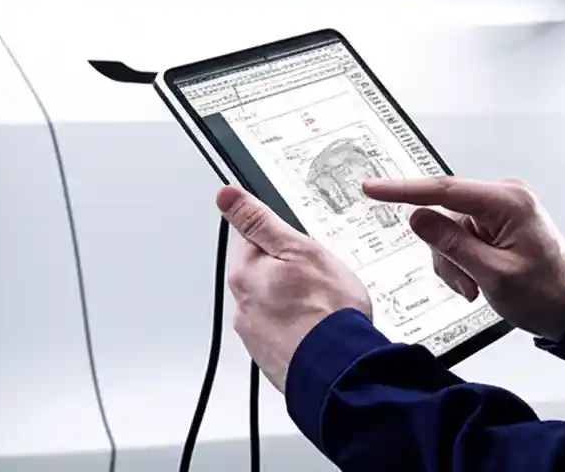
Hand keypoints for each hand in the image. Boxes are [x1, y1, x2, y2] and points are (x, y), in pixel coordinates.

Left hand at [217, 186, 372, 391]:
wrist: (338, 369)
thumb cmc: (326, 310)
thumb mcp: (299, 249)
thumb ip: (260, 222)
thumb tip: (226, 195)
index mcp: (246, 272)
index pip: (252, 238)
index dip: (280, 237)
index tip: (297, 245)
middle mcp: (242, 303)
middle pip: (263, 271)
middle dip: (288, 270)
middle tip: (318, 275)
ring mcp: (256, 333)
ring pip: (274, 302)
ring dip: (293, 300)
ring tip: (324, 304)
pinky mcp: (270, 355)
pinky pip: (283, 329)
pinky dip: (299, 325)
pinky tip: (321, 327)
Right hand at [363, 177, 564, 341]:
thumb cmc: (544, 294)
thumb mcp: (493, 275)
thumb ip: (453, 245)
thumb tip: (417, 217)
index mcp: (508, 202)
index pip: (446, 191)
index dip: (404, 190)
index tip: (372, 188)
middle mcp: (504, 196)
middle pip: (444, 215)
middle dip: (445, 254)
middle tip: (464, 286)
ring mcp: (499, 208)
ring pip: (448, 231)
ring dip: (453, 263)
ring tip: (474, 288)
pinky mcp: (495, 221)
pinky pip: (459, 237)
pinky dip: (460, 262)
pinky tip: (476, 281)